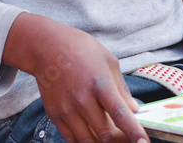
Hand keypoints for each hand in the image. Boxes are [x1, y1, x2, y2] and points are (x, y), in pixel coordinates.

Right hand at [3, 13, 147, 142]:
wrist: (48, 47)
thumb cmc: (82, 50)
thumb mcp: (109, 62)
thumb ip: (122, 89)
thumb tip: (134, 110)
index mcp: (100, 84)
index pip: (120, 114)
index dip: (133, 131)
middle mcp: (82, 99)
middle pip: (105, 133)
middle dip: (120, 141)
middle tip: (129, 140)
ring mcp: (67, 109)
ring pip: (88, 141)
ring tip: (112, 137)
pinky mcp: (55, 115)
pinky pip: (72, 139)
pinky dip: (85, 141)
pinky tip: (94, 136)